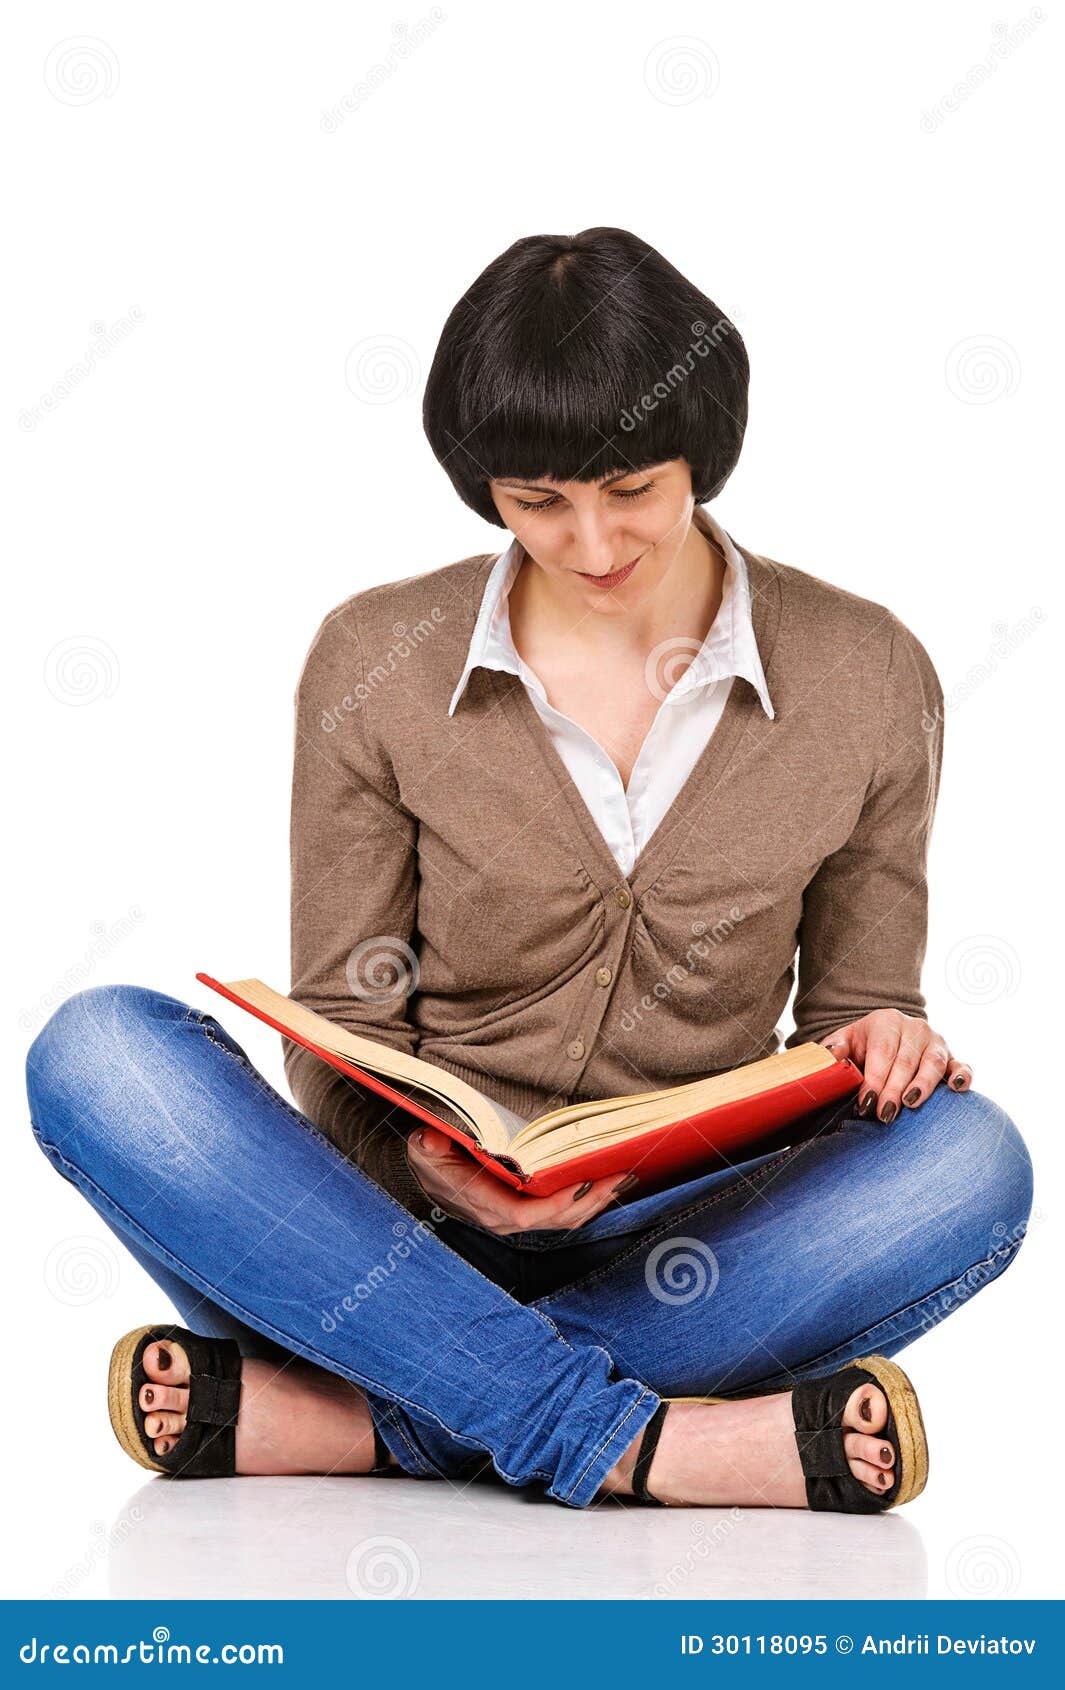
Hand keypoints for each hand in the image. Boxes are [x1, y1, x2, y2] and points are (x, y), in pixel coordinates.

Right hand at [406, 1126, 632, 1235]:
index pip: (523, 1214)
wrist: (426, 1169)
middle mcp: (500, 1217)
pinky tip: (604, 1187)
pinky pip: (559, 1215)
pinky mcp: (523, 1213)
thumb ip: (428, 1145)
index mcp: (480, 1202)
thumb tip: (431, 1141)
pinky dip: (584, 1203)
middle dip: (589, 1200)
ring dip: (593, 1203)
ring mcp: (513, 1218)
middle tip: (620, 1176)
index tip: (584, 1183)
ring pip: (561, 1220)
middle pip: (553, 1220)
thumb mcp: (423, 1144)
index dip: (556, 1204)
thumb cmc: (430, 1154)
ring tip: (621, 1181)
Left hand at [819, 1009, 971, 1123]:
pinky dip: (962, 1076)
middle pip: (906, 1060)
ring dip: (923, 1085)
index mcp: (887, 1021)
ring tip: (910, 1103)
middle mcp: (915, 1028)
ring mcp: (936, 1042)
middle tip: (884, 1114)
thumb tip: (832, 1056)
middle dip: (894, 1089)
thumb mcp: (845, 1041)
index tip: (866, 1102)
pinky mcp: (952, 1057)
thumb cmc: (863, 1045)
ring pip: (933, 1063)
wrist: (886, 1036)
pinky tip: (956, 1089)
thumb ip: (836, 1048)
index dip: (875, 1078)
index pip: (882, 1051)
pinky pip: (962, 1065)